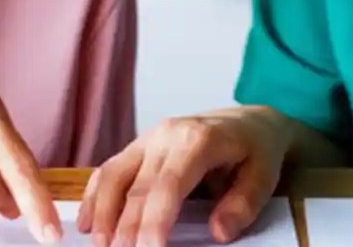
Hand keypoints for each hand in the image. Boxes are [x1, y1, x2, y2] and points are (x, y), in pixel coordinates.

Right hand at [77, 106, 292, 246]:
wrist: (249, 121)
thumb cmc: (256, 150)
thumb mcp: (265, 175)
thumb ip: (244, 204)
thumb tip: (219, 232)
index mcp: (198, 140)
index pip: (168, 185)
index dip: (153, 221)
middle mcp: (166, 135)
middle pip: (136, 186)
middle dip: (125, 228)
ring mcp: (148, 139)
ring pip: (114, 175)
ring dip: (102, 214)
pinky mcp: (139, 147)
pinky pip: (109, 170)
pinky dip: (94, 196)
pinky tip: (88, 224)